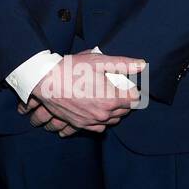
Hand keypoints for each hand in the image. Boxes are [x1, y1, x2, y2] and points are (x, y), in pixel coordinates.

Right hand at [29, 52, 145, 133]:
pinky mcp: (80, 125)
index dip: (133, 90)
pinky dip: (100, 121)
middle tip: (115, 88)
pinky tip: (95, 110)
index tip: (127, 84)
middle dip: (124, 101)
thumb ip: (122, 63)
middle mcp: (104, 114)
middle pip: (125, 111)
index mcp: (112, 99)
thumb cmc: (71, 69)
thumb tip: (142, 64)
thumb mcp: (98, 61)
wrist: (45, 81)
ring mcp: (91, 121)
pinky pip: (98, 128)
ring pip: (112, 121)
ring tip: (106, 98)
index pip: (135, 100)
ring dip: (113, 112)